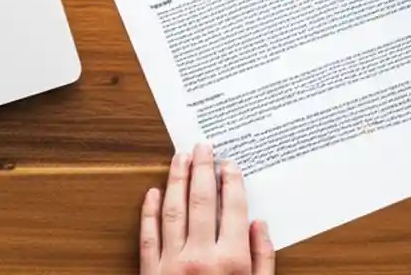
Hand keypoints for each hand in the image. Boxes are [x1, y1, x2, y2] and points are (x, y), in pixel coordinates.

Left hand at [139, 143, 274, 274]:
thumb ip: (262, 259)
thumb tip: (259, 226)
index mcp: (232, 261)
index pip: (233, 209)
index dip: (232, 183)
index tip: (229, 165)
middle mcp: (200, 258)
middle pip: (201, 202)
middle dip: (202, 170)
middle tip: (202, 148)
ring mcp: (172, 264)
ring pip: (173, 212)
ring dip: (176, 181)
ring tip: (180, 159)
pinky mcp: (152, 273)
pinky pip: (148, 236)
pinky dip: (149, 212)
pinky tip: (153, 193)